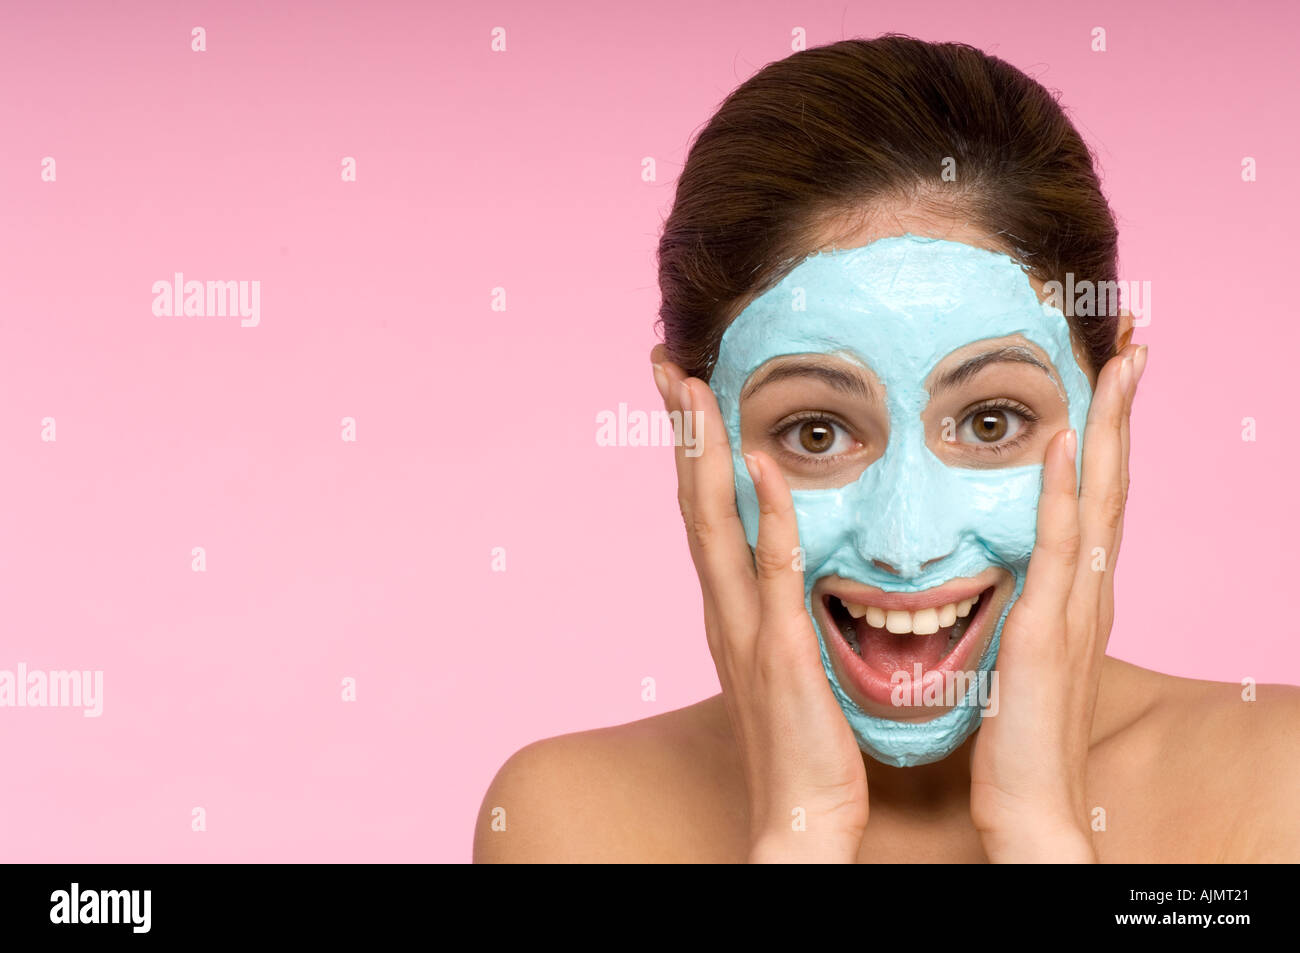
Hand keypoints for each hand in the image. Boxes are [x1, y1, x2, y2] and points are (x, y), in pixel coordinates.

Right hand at [652, 353, 868, 862]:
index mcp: (731, 609)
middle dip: (679, 430)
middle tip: (666, 363)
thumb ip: (782, 613)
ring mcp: (747, 628)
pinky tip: (761, 464)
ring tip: (693, 388)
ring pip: (715, 525)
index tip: (685, 391)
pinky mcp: (780, 652)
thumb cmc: (805, 744)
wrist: (800, 820)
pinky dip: (766, 515)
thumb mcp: (785, 664)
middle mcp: (726, 609)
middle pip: (693, 502)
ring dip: (703, 454)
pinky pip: (773, 573)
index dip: (692, 449)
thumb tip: (794, 570)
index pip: (705, 512)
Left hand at [969, 342, 1145, 861]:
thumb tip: (1006, 565)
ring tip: (1118, 359)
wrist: (1028, 803)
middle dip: (1124, 407)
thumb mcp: (1022, 647)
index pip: (1097, 494)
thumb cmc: (1018, 731)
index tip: (1109, 370)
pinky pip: (1058, 549)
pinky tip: (1060, 442)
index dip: (1108, 431)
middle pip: (1114, 480)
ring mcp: (1075, 607)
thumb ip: (1024, 602)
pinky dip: (1061, 493)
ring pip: (1099, 498)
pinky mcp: (1048, 631)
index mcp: (1078, 591)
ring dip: (1109, 426)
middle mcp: (1089, 589)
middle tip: (1132, 337)